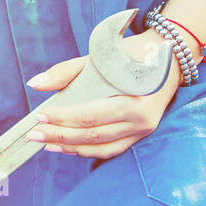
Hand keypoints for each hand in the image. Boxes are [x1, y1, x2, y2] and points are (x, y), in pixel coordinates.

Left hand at [24, 29, 189, 158]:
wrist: (170, 58)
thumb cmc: (134, 54)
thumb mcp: (102, 57)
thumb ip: (68, 71)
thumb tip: (37, 84)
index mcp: (134, 101)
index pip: (90, 116)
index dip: (62, 119)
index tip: (39, 116)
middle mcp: (141, 120)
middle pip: (94, 135)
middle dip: (61, 136)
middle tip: (35, 135)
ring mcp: (143, 130)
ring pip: (103, 147)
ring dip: (73, 148)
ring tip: (48, 144)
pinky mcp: (141, 133)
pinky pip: (113, 148)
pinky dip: (89, 150)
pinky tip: (70, 147)